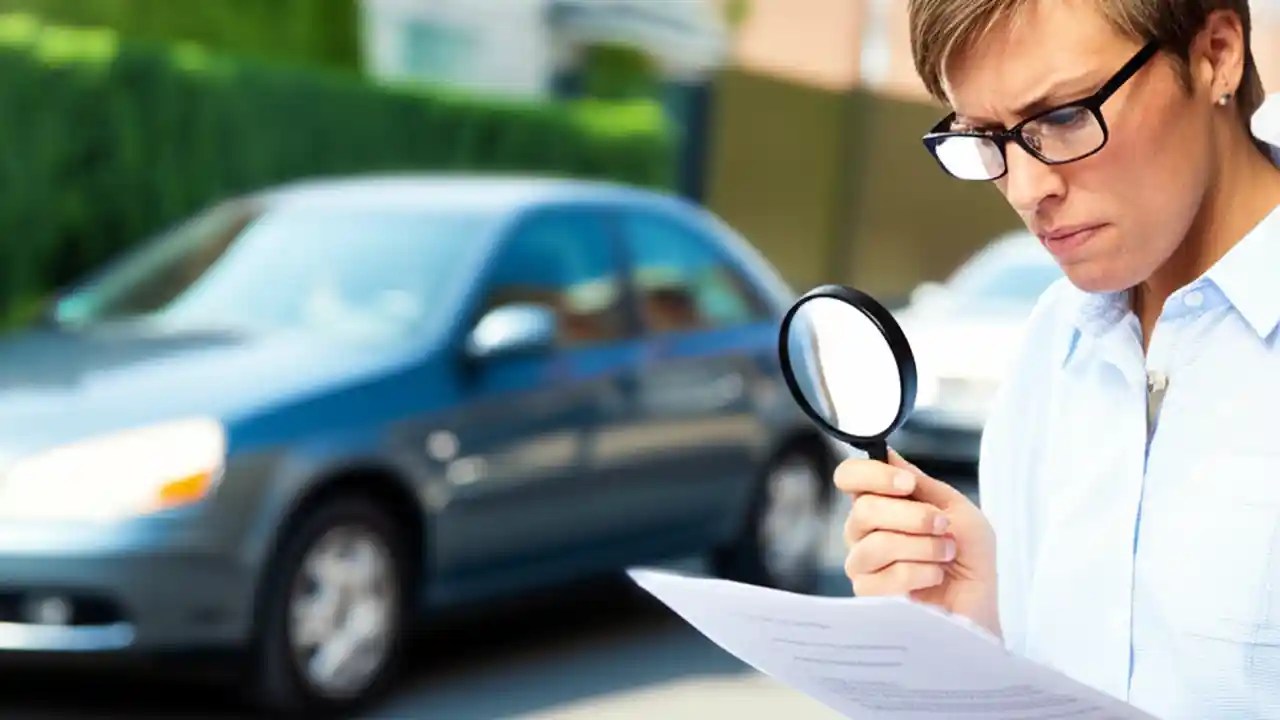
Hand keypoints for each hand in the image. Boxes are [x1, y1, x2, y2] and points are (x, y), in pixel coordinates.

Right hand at [836, 449, 999, 636]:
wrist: (979, 605)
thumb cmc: (969, 558)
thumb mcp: (956, 509)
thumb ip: (921, 484)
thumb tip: (888, 453)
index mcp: (880, 504)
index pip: (848, 477)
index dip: (872, 475)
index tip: (907, 485)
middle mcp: (863, 532)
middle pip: (863, 510)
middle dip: (913, 516)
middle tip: (942, 526)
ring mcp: (862, 564)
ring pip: (877, 544)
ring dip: (923, 546)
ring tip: (945, 554)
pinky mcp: (869, 595)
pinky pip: (887, 576)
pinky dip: (922, 572)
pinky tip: (935, 576)